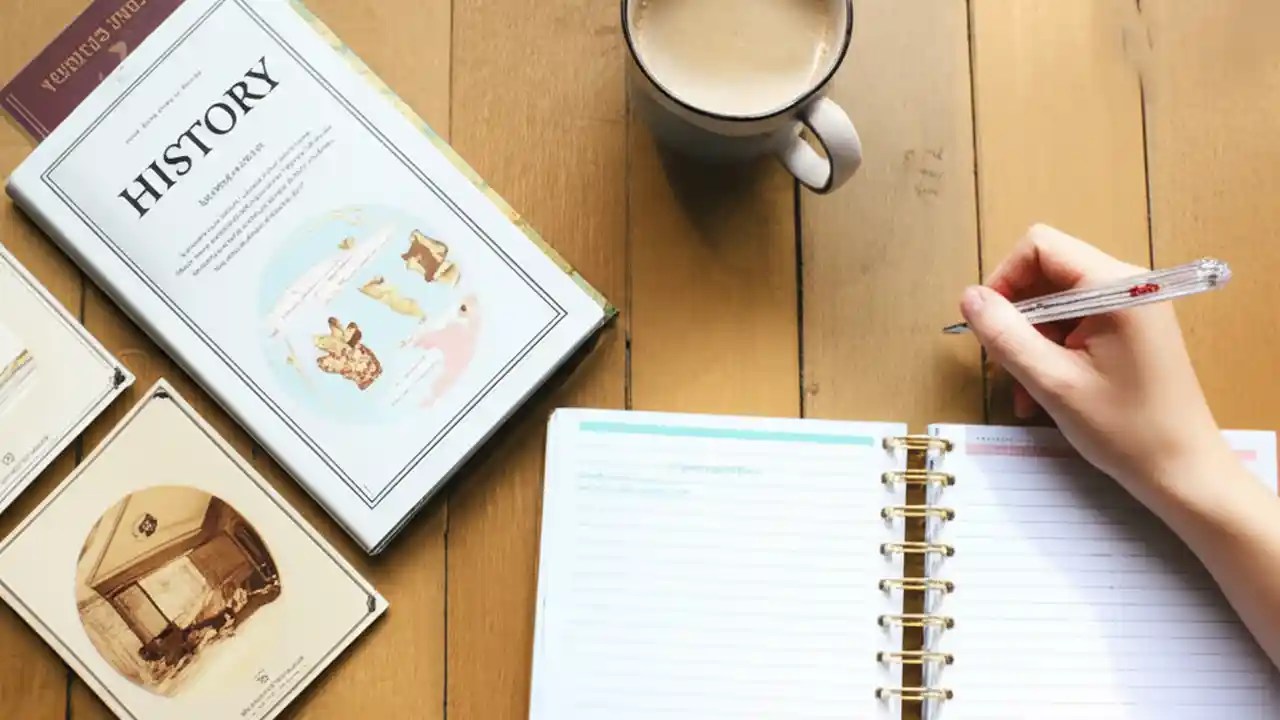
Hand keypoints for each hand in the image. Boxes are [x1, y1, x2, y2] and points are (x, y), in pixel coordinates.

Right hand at [959, 224, 1233, 504]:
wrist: (1181, 470)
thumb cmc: (1124, 429)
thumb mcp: (1052, 382)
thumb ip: (1005, 335)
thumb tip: (968, 297)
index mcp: (1116, 286)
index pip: (1040, 245)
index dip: (1004, 279)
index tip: (988, 325)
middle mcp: (1127, 284)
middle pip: (1046, 272)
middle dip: (1017, 316)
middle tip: (1005, 364)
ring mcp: (1131, 305)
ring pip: (1055, 301)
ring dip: (1030, 341)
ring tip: (1025, 390)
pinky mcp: (1129, 327)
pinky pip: (1074, 322)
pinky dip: (1050, 350)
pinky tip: (1043, 390)